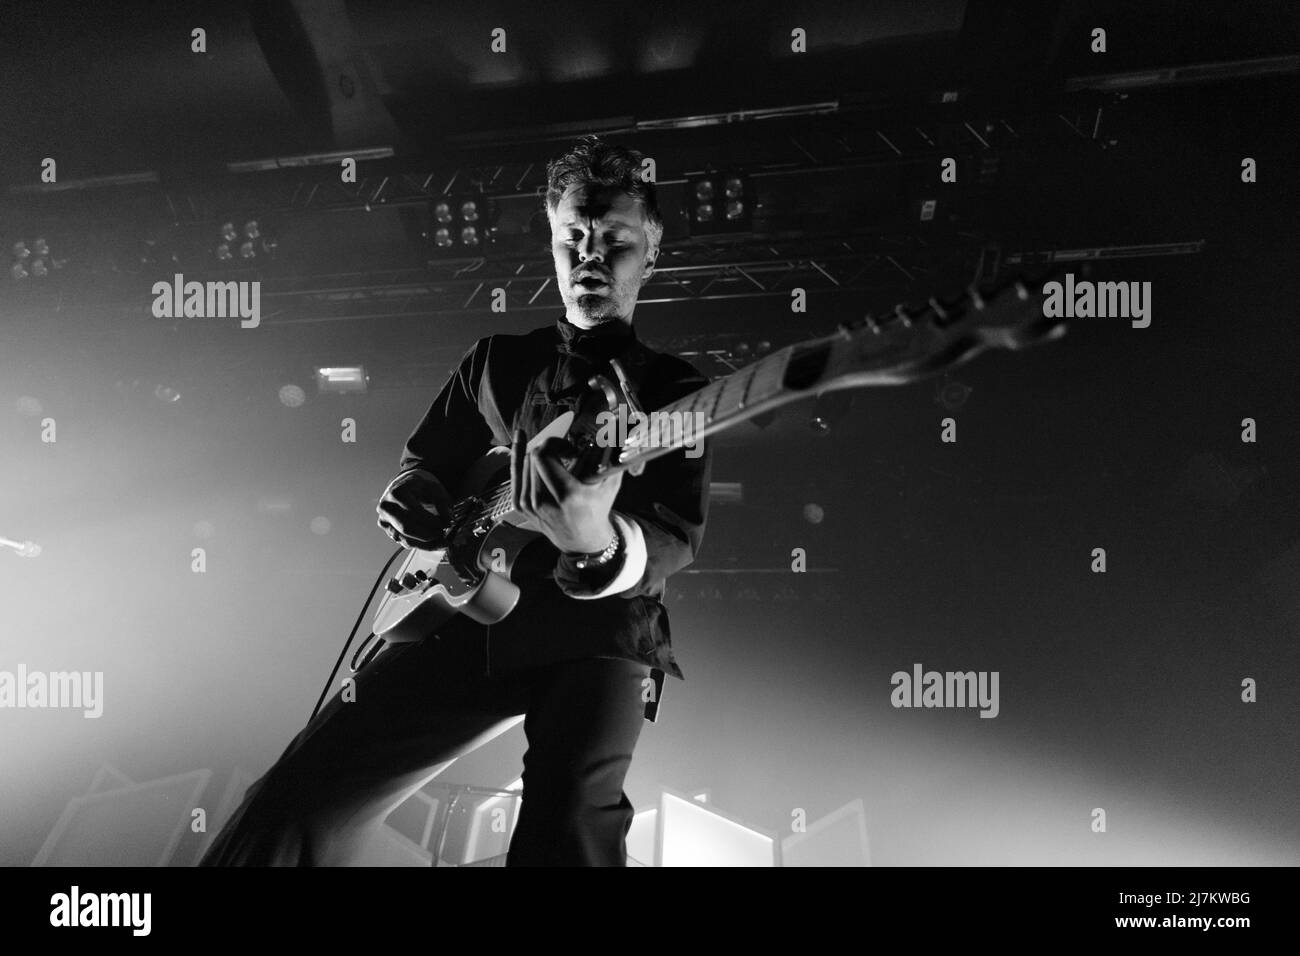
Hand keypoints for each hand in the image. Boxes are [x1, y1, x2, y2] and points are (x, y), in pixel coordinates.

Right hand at [376, 470, 452, 548]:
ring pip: (406, 540)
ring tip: (443, 541)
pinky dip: (422, 545)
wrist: (407, 488)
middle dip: (428, 534)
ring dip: (427, 543)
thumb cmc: (421, 488)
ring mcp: (385, 521)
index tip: (447, 524)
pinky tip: (435, 543)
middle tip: (445, 535)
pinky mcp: (389, 531)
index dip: (431, 520)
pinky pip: (406, 543)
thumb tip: (449, 521)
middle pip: (407, 528)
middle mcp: (386, 508)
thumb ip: (442, 504)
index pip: (413, 511)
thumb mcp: (434, 489)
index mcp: (396, 493)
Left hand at [511, 429, 622, 552]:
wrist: (581, 541)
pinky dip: (517, 453)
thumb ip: (611, 457)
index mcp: (566, 495)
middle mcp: (543, 500)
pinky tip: (520, 436)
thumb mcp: (609, 484)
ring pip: (526, 462)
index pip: (544, 455)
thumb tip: (614, 430)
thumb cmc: (597, 510)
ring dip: (540, 454)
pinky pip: (515, 472)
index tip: (569, 448)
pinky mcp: (520, 505)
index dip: (555, 443)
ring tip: (556, 458)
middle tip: (564, 452)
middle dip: (549, 447)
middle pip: (534, 457)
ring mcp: (528, 504)